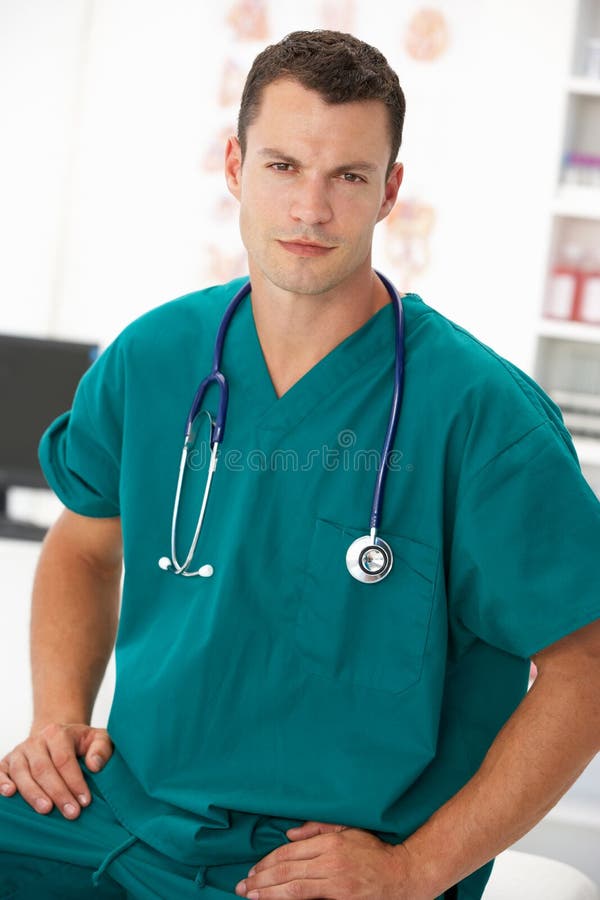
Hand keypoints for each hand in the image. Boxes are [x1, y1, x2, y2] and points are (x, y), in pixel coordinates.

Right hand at [0, 723, 112, 819]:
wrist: (56, 738)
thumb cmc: (80, 743)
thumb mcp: (98, 739)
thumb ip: (101, 748)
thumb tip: (95, 765)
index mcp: (57, 733)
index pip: (64, 759)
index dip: (74, 781)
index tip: (85, 801)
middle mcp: (35, 741)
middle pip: (43, 768)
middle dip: (58, 792)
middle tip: (71, 813)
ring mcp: (19, 752)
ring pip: (22, 773)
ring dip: (33, 793)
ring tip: (46, 810)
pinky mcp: (7, 763)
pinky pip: (0, 771)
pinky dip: (1, 782)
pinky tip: (9, 793)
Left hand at [235, 820, 417, 899]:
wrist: (402, 875)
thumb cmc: (375, 851)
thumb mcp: (348, 830)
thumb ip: (318, 828)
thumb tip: (290, 834)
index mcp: (330, 842)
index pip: (290, 853)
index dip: (268, 862)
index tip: (253, 871)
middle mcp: (330, 862)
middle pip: (288, 871)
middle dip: (262, 880)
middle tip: (243, 887)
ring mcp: (336, 883)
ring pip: (294, 889)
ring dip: (269, 893)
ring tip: (252, 896)